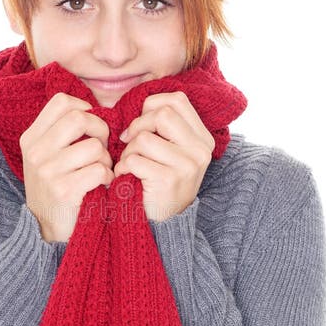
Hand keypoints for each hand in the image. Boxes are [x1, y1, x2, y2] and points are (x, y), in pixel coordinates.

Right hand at [20, 93, 113, 242]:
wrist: (49, 231)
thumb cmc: (56, 189)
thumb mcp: (47, 157)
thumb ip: (62, 133)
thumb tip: (93, 108)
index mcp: (31, 138)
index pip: (61, 102)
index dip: (84, 108)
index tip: (90, 127)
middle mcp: (36, 152)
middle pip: (79, 118)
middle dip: (100, 130)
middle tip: (101, 148)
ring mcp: (48, 171)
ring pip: (94, 147)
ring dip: (105, 160)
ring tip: (100, 172)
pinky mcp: (64, 190)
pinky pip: (99, 170)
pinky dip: (108, 178)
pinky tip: (102, 186)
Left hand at [113, 92, 214, 221]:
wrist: (161, 226)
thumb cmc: (158, 183)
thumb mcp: (169, 152)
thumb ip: (164, 127)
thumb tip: (138, 104)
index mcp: (202, 138)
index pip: (176, 100)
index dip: (151, 107)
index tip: (141, 128)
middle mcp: (200, 150)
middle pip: (162, 113)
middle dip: (138, 127)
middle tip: (130, 146)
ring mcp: (187, 165)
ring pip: (144, 137)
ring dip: (128, 151)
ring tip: (130, 165)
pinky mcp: (169, 180)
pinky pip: (135, 159)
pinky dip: (123, 167)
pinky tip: (125, 177)